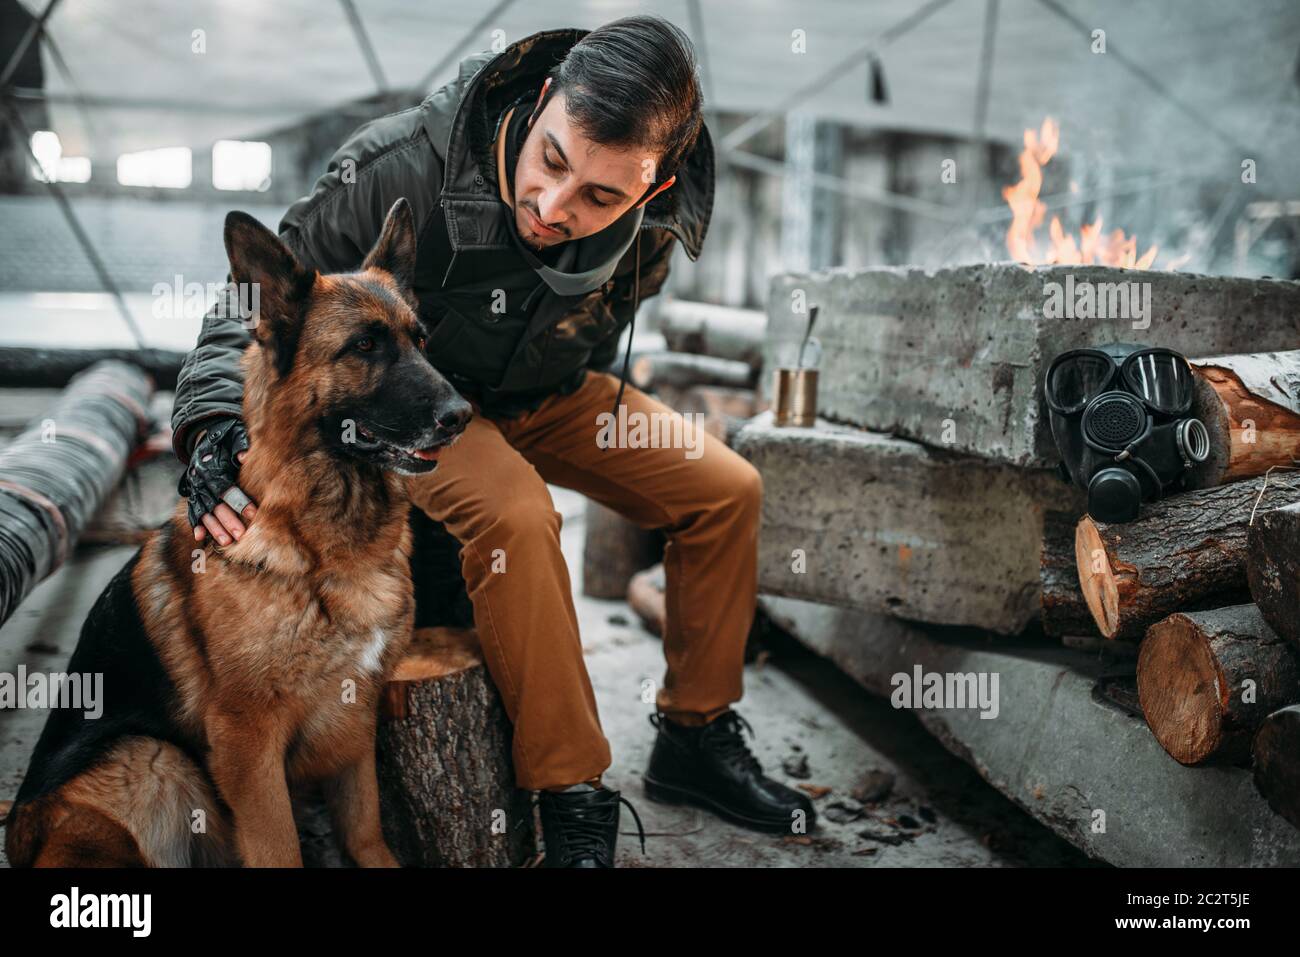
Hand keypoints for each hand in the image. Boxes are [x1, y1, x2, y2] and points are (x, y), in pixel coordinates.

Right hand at [178, 417, 256, 544]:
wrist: (206, 434)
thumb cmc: (225, 437)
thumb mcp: (234, 435)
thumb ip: (239, 446)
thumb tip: (244, 457)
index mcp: (211, 468)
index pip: (225, 487)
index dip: (238, 501)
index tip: (253, 514)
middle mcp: (200, 480)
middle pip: (214, 504)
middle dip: (228, 520)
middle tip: (241, 535)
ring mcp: (195, 489)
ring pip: (204, 511)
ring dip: (214, 528)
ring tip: (227, 542)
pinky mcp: (194, 494)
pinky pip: (192, 511)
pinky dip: (195, 524)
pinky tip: (200, 538)